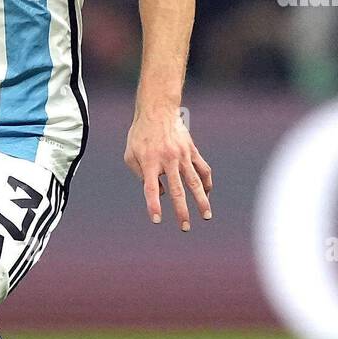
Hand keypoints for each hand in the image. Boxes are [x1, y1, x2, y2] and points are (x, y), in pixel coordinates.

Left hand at [124, 106, 212, 230]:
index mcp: (149, 162)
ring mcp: (183, 156)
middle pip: (177, 190)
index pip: (151, 188)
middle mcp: (167, 160)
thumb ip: (141, 175)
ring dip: (201, 201)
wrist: (157, 111)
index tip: (157, 220)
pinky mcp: (192, 151)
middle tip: (185, 227)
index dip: (153, 205)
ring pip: (195, 182)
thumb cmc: (139, 135)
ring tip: (206, 216)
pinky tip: (207, 194)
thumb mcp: (130, 155)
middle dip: (182, 211)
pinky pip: (203, 169)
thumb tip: (162, 193)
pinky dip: (206, 183)